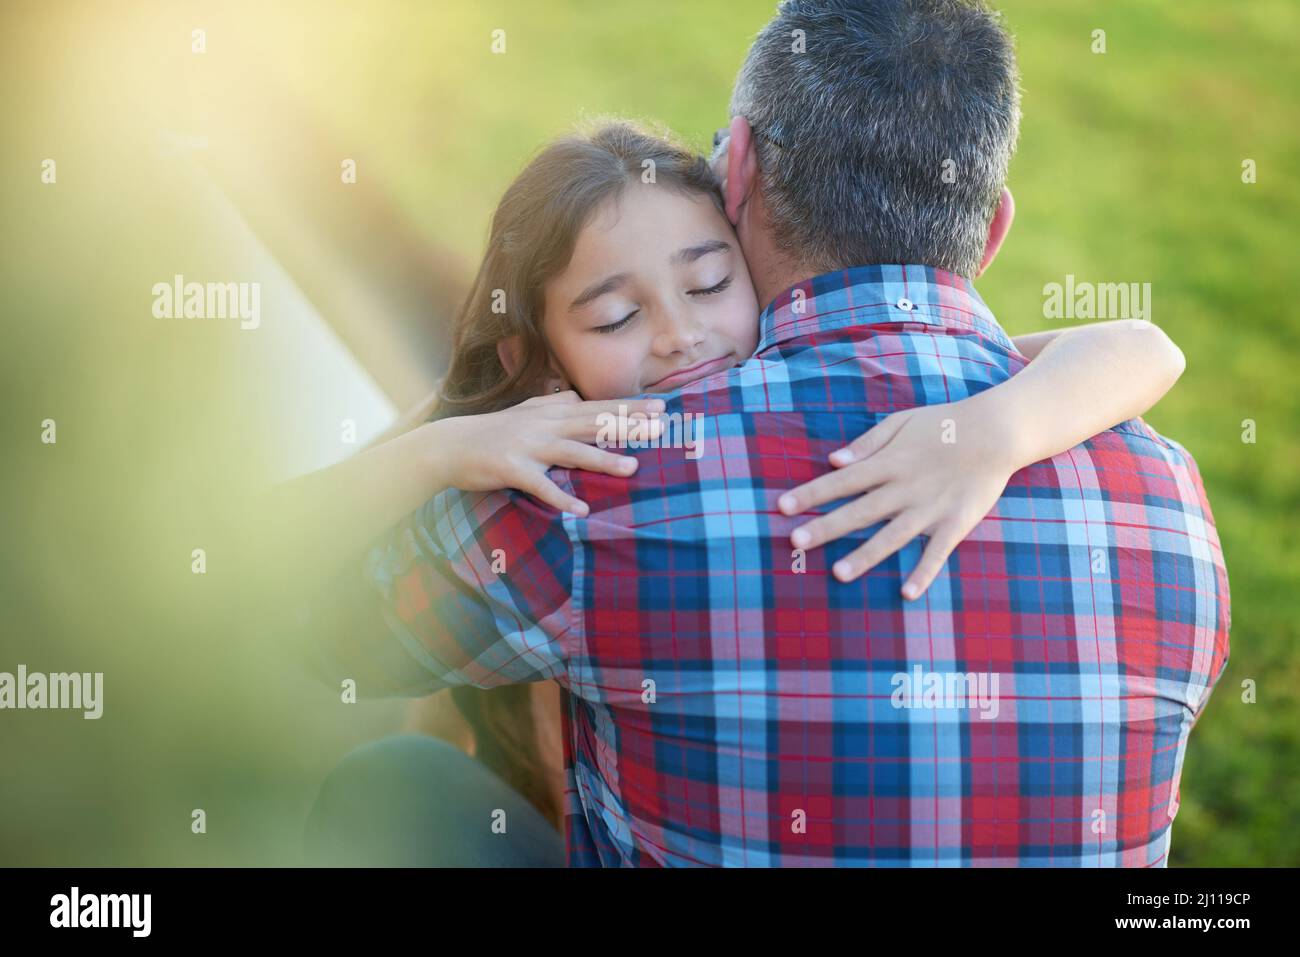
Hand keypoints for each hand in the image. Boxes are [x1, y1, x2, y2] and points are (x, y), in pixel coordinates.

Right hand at [429, 391, 664, 514]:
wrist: (449, 445)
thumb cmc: (491, 431)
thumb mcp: (524, 412)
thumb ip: (552, 403)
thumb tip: (577, 396)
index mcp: (550, 413)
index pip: (598, 408)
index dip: (629, 408)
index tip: (661, 409)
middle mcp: (544, 426)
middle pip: (593, 424)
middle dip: (628, 426)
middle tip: (661, 429)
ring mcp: (528, 447)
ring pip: (571, 452)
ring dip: (602, 460)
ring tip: (632, 467)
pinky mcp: (512, 469)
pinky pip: (541, 486)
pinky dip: (560, 498)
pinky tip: (582, 509)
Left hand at [776, 403, 1017, 598]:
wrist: (997, 431)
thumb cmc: (944, 425)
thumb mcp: (902, 422)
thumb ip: (867, 444)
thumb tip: (833, 460)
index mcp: (889, 462)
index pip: (842, 481)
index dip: (812, 494)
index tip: (782, 507)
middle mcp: (905, 487)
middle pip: (859, 511)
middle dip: (826, 527)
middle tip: (795, 542)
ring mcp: (930, 508)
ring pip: (892, 536)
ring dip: (865, 555)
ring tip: (838, 574)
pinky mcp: (956, 523)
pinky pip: (937, 553)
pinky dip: (924, 572)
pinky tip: (907, 593)